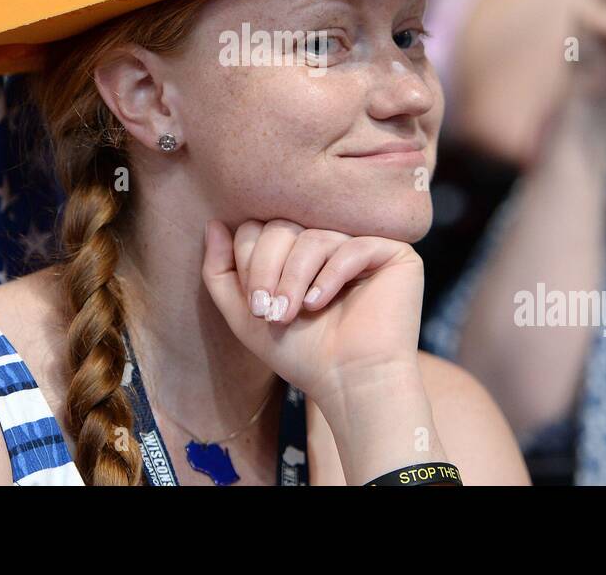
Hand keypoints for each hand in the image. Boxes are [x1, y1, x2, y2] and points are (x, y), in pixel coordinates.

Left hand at [201, 218, 424, 406]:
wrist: (348, 382)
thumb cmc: (300, 353)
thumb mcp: (246, 314)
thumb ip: (222, 270)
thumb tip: (212, 224)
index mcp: (296, 251)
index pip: (261, 227)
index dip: (249, 259)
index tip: (255, 305)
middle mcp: (329, 241)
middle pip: (283, 226)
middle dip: (267, 268)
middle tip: (270, 311)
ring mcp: (362, 245)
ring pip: (314, 236)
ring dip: (295, 277)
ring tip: (295, 313)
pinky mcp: (393, 254)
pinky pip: (353, 246)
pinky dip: (331, 275)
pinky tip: (321, 303)